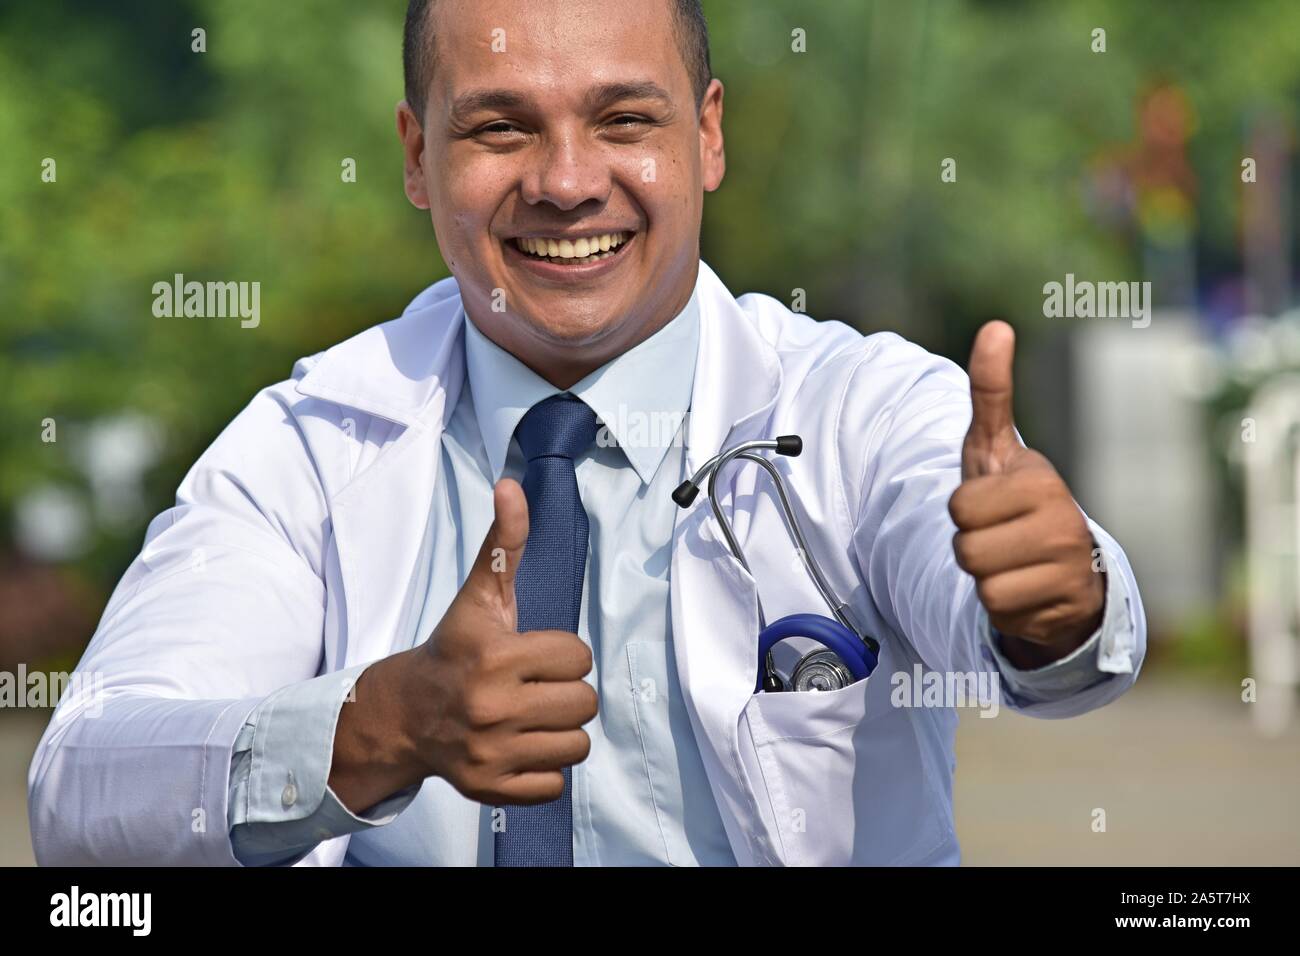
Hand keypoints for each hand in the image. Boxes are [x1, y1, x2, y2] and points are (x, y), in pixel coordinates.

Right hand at [330, 479, 596, 811]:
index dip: (562, 653)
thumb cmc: (457, 648)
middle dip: (565, 691)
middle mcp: (491, 707)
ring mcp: (491, 752)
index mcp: (495, 656)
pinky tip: (519, 746)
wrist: (407, 713)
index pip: (578, 656)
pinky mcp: (491, 789)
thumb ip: (504, 542)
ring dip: (560, 730)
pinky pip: (556, 784)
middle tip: (534, 686)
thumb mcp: (480, 595)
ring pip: (577, 744)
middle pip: (584, 703)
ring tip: (530, 715)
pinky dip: (544, 769)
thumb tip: (511, 484)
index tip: (533, 653)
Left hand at [948, 321, 1104, 666]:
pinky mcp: (1061, 607)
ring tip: (1012, 563)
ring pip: (979, 580)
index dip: (964, 509)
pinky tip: (1025, 591)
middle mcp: (1062, 521)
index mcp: (1040, 480)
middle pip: (964, 546)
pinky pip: (997, 609)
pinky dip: (1003, 605)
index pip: (959, 506)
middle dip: (971, 544)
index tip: (993, 504)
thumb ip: (991, 392)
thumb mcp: (997, 448)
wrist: (1064, 570)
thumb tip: (994, 326)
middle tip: (1000, 537)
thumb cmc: (1018, 502)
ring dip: (984, 576)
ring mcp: (1065, 567)